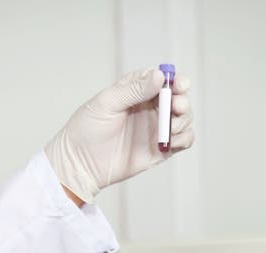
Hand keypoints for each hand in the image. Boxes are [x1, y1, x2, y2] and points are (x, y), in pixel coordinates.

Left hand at [45, 68, 193, 202]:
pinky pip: (183, 141)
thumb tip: (159, 77)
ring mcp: (156, 128)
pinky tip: (172, 142)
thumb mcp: (108, 102)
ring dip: (185, 121)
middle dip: (183, 101)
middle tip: (177, 108)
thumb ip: (134, 90)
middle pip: (178, 98)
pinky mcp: (160, 150)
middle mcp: (150, 107)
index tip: (178, 85)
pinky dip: (185, 139)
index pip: (163, 79)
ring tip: (171, 129)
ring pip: (184, 119)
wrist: (81, 163)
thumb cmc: (87, 129)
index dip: (175, 80)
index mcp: (137, 90)